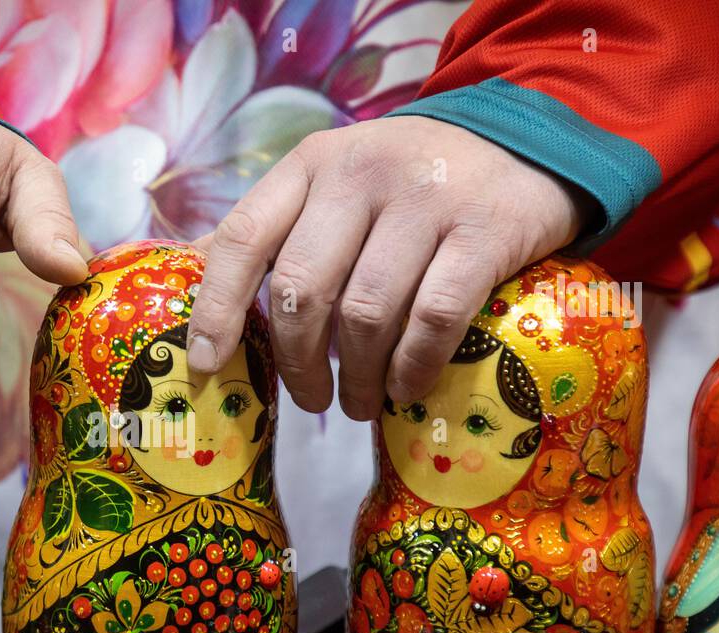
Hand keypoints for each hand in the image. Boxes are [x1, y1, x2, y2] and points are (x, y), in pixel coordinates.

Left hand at [187, 116, 590, 418]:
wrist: (527, 141)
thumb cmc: (410, 185)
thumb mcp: (335, 184)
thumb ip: (275, 225)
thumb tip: (192, 270)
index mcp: (311, 165)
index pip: (243, 238)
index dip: (217, 308)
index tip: (210, 365)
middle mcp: (362, 174)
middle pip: (302, 289)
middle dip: (297, 361)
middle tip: (309, 399)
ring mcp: (427, 199)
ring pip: (365, 312)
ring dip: (358, 377)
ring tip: (361, 404)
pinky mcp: (485, 230)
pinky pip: (433, 318)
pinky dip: (413, 367)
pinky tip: (406, 389)